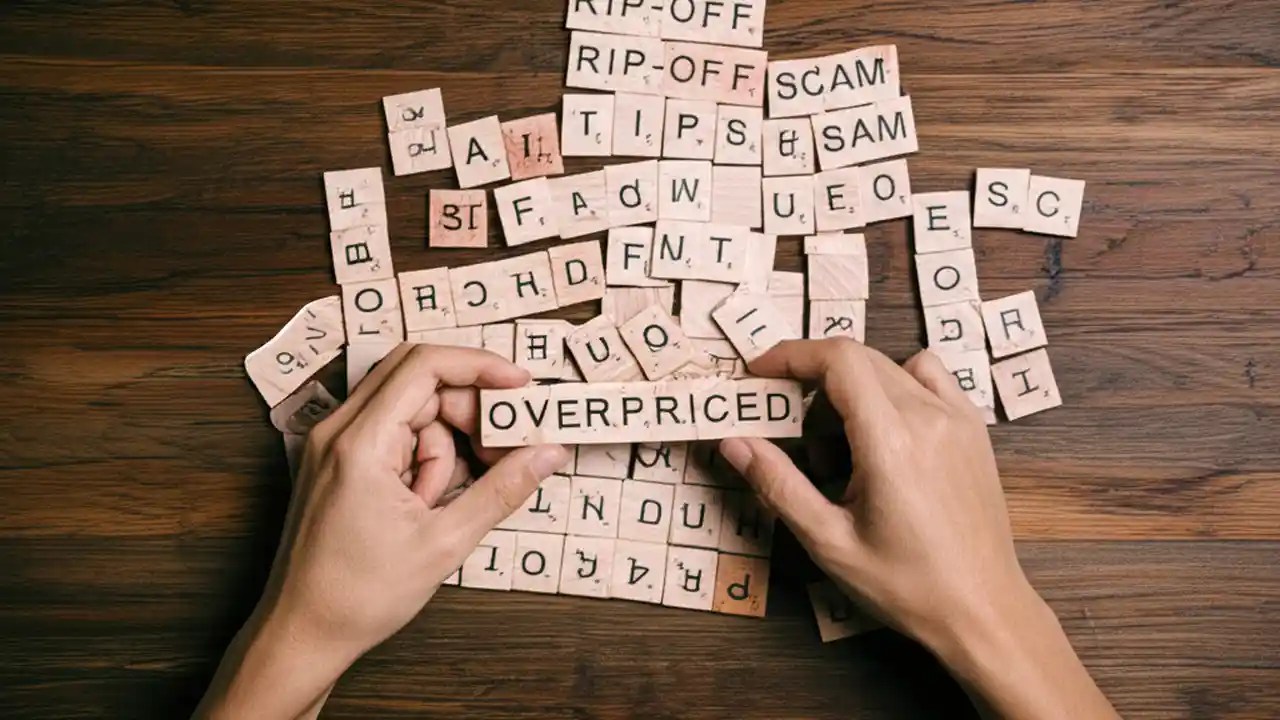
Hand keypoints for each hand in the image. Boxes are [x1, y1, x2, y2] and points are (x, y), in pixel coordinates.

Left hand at [197, 344, 569, 718]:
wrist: (300, 634)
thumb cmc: (357, 596)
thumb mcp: (445, 543)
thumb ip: (502, 489)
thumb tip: (547, 454)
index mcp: (360, 443)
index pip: (425, 366)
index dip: (479, 366)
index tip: (518, 385)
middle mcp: (338, 431)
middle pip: (418, 381)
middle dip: (466, 410)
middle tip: (496, 452)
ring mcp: (332, 445)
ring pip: (409, 410)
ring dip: (441, 445)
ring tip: (438, 505)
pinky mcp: (336, 462)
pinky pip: (393, 436)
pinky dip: (421, 459)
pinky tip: (423, 504)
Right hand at [720, 338, 1018, 642]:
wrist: (982, 609)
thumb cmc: (907, 585)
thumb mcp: (830, 542)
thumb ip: (779, 485)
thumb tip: (734, 443)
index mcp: (891, 442)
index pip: (838, 359)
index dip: (792, 354)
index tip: (760, 373)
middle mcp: (929, 417)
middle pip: (859, 358)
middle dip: (811, 376)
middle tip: (785, 419)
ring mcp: (958, 419)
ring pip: (889, 366)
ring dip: (850, 384)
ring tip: (835, 440)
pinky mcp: (973, 429)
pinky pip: (928, 378)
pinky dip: (893, 386)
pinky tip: (882, 431)